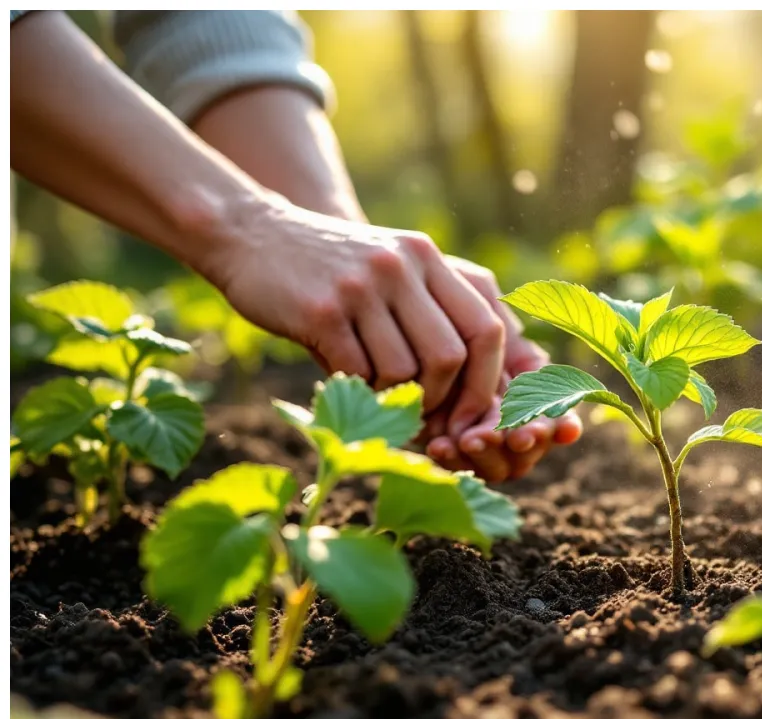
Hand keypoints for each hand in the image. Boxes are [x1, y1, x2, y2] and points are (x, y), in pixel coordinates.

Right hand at [211, 201, 504, 435]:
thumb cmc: (334, 271)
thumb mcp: (393, 269)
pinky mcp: (322, 309)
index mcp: (427, 257)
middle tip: (423, 417)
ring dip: (393, 396)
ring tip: (376, 391)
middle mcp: (401, 265)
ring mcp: (362, 286)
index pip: (485, 327)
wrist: (253, 234)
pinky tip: (344, 377)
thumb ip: (433, 312)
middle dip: (441, 399)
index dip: (486, 380)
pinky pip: (357, 372)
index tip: (471, 413)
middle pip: (450, 356)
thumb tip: (474, 393)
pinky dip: (356, 388)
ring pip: (404, 371)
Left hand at [421, 257, 582, 481]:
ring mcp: (478, 434)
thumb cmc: (431, 294)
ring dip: (487, 456)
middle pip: (529, 448)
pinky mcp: (444, 446)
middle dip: (518, 444)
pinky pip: (460, 466)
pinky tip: (439, 446)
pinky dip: (454, 459)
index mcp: (529, 380)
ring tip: (469, 440)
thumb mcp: (472, 300)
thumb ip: (505, 333)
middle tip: (504, 438)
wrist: (377, 306)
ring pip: (499, 465)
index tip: (543, 429)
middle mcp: (509, 413)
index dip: (554, 427)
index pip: (556, 416)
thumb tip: (537, 367)